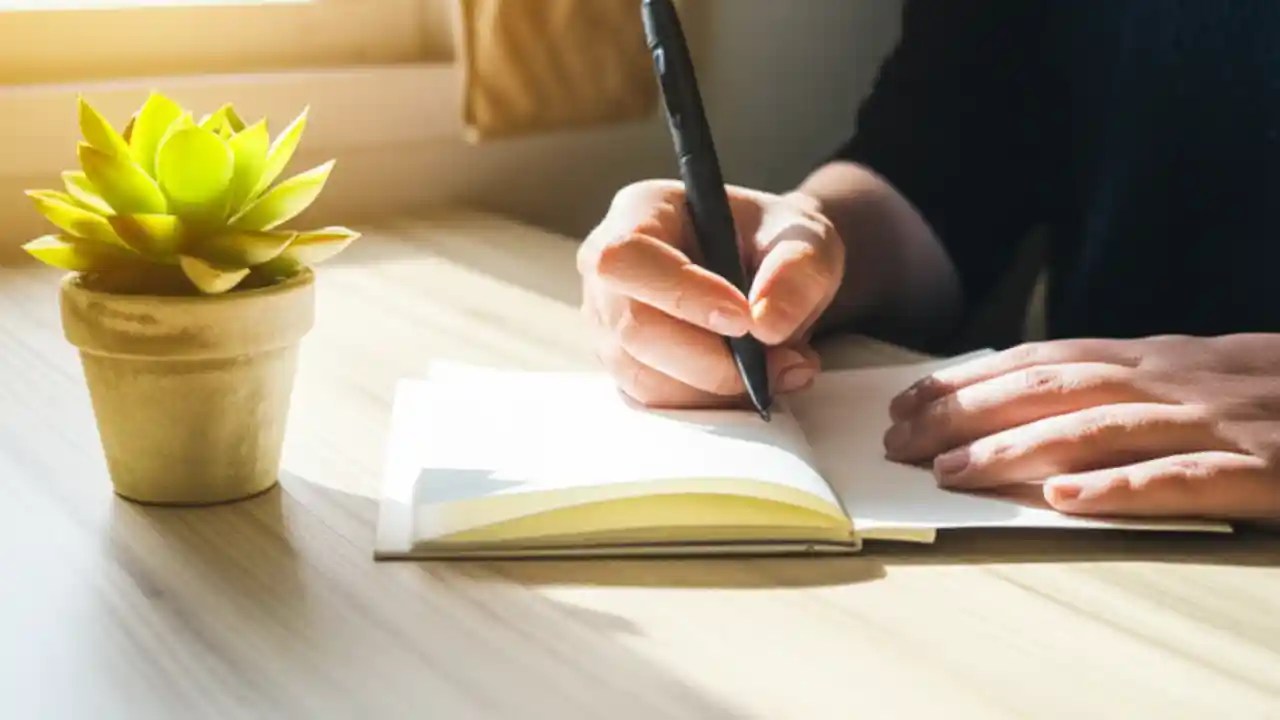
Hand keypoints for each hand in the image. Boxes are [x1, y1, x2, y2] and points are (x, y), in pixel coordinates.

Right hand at [577, 179, 844, 406]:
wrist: (772, 271)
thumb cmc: (777, 241)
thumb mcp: (806, 237)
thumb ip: (797, 271)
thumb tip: (766, 326)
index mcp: (639, 212)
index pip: (630, 258)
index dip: (680, 295)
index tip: (744, 320)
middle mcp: (608, 270)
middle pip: (632, 328)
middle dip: (710, 360)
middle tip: (781, 361)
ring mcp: (608, 323)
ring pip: (643, 376)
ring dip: (717, 389)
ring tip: (782, 369)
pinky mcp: (626, 366)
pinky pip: (656, 402)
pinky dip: (711, 405)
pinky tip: (754, 382)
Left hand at [884, 334, 1279, 518]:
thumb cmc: (1273, 394)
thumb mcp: (1191, 376)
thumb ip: (1118, 383)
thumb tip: (1026, 400)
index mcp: (1155, 356)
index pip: (1042, 360)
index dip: (969, 380)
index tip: (907, 401)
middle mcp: (1175, 379)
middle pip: (1052, 388)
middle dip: (968, 413)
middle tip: (901, 441)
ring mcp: (1218, 422)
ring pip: (1099, 429)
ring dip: (1019, 451)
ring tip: (954, 473)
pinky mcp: (1263, 471)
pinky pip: (1183, 480)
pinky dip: (1121, 490)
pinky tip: (1066, 503)